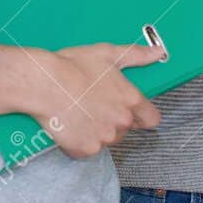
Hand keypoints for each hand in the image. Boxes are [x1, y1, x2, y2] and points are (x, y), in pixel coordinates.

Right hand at [37, 42, 164, 157]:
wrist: (44, 83)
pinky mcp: (84, 150)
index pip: (152, 119)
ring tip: (81, 112)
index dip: (143, 115)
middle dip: (114, 120)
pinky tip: (71, 123)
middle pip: (126, 129)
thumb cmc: (73, 66)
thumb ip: (137, 55)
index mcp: (130, 101)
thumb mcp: (108, 54)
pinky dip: (80, 140)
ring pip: (107, 140)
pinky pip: (87, 149)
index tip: (132, 111)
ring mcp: (103, 139)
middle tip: (95, 104)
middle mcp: (121, 123)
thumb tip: (158, 52)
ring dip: (98, 131)